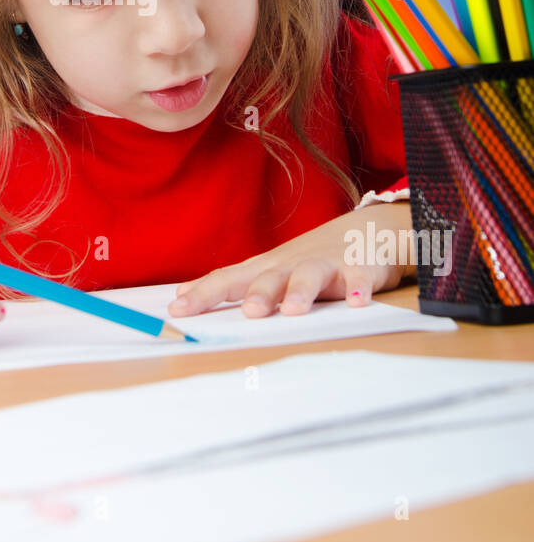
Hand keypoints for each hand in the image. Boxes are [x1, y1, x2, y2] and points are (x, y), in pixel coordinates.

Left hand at [168, 200, 415, 318]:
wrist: (363, 230)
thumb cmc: (306, 258)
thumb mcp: (266, 269)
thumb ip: (228, 283)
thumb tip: (181, 294)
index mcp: (265, 268)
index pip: (228, 280)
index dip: (204, 294)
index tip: (178, 311)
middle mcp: (290, 265)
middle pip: (270, 278)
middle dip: (259, 294)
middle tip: (249, 312)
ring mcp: (325, 264)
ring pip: (310, 276)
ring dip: (302, 291)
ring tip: (295, 310)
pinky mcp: (358, 267)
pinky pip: (359, 277)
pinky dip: (359, 288)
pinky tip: (358, 302)